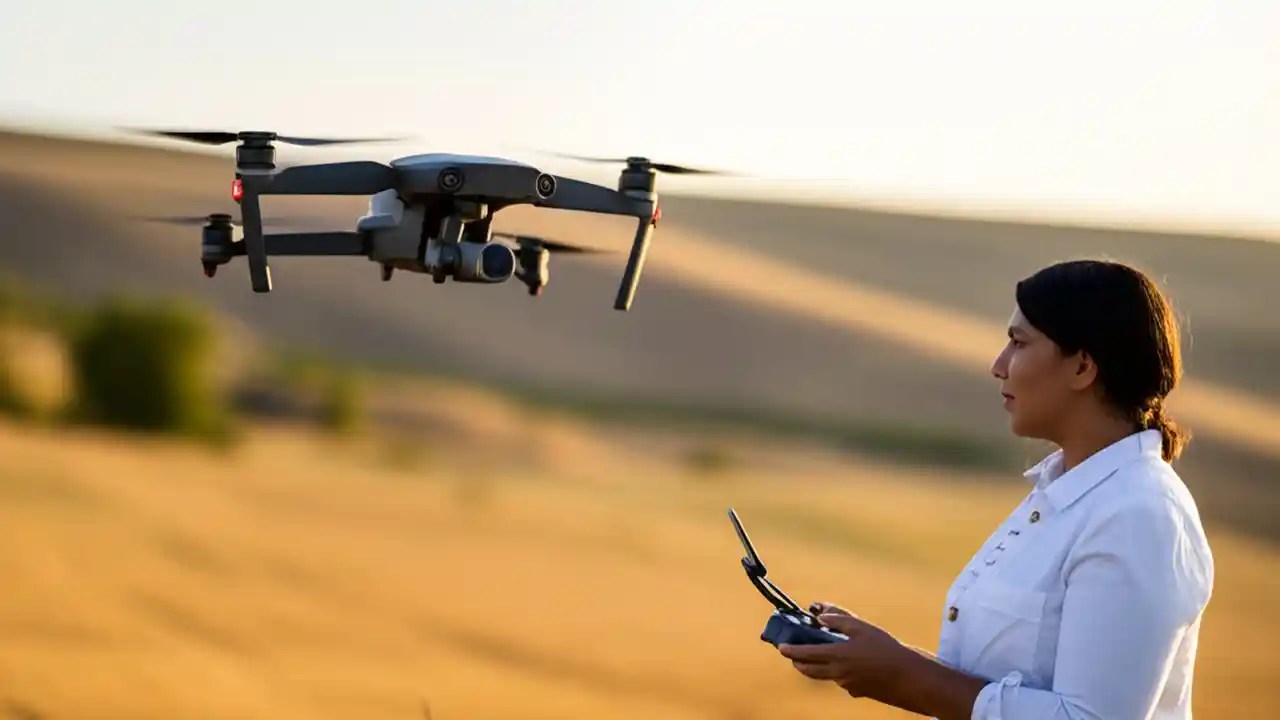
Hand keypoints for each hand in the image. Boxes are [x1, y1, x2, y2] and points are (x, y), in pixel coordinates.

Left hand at [778, 610, 912, 700]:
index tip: (781, 647)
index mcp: (837, 655)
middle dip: (798, 663)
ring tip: (819, 656)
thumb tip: (820, 615)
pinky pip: (841, 681)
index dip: (791, 651)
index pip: (806, 654)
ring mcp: (846, 685)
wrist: (908, 677)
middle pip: (809, 671)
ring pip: (825, 676)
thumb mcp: (862, 627)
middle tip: (794, 656)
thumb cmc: (886, 648)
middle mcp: (838, 673)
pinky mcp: (857, 692)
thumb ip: (838, 620)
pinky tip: (851, 664)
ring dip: (817, 667)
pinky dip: (838, 672)